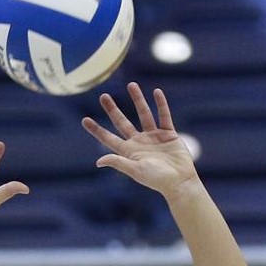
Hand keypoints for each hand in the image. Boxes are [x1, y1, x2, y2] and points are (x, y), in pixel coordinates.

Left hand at [82, 83, 197, 196]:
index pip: (108, 138)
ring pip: (144, 114)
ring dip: (138, 100)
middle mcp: (139, 142)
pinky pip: (164, 115)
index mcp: (128, 151)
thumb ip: (119, 163)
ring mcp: (154, 136)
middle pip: (122, 122)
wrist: (180, 181)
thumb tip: (99, 161)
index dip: (96, 129)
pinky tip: (156, 92)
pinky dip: (161, 104)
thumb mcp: (136, 171)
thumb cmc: (157, 180)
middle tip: (103, 96)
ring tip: (131, 85)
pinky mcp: (169, 134)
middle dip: (112, 109)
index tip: (85, 119)